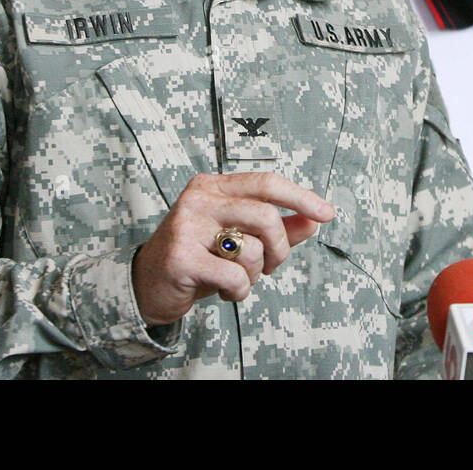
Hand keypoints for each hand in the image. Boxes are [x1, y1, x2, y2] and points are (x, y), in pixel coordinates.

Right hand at [130, 172, 334, 326]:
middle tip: (273, 266)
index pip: (266, 182)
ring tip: (238, 279)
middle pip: (265, 216)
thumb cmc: (197, 257)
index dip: (301, 197)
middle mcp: (198, 199)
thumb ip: (277, 227)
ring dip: (255, 274)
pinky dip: (240, 291)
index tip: (326, 213)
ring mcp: (187, 227)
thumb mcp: (237, 238)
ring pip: (253, 248)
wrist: (146, 286)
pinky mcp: (181, 258)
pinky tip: (225, 290)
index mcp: (213, 186)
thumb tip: (314, 220)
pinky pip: (235, 276)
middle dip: (280, 248)